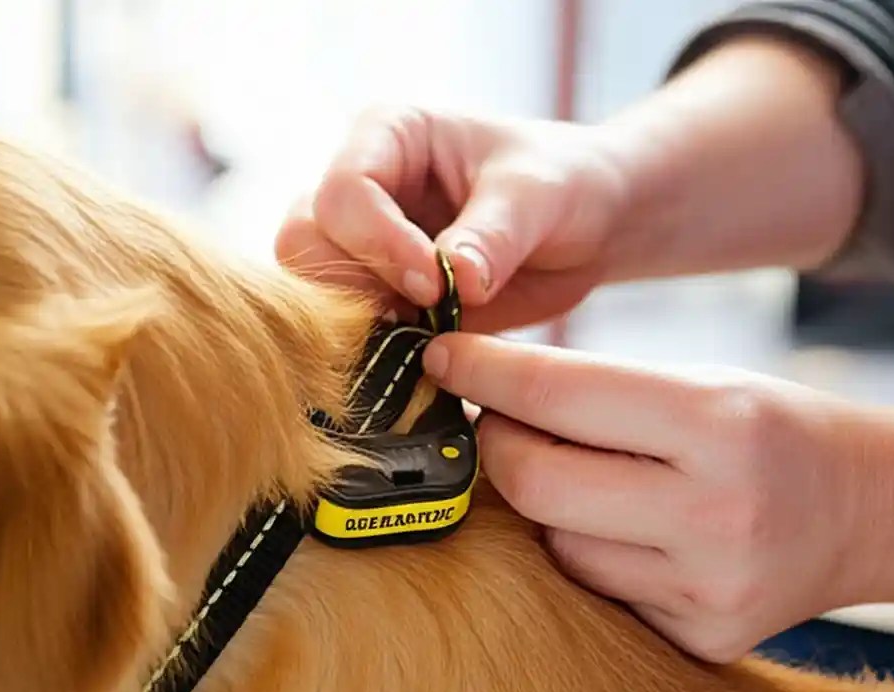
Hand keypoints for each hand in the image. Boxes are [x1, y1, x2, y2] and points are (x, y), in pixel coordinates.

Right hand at [274, 106, 638, 331]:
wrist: (588, 227)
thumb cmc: (563, 182)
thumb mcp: (537, 195)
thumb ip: (491, 234)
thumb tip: (455, 280)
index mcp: (388, 134)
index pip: (344, 190)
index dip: (378, 242)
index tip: (434, 283)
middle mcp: (360, 185)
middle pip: (305, 239)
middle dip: (353, 286)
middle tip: (417, 317)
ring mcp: (361, 242)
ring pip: (312, 288)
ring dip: (358, 322)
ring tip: (422, 336)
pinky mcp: (378, 293)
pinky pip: (347, 327)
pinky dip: (373, 348)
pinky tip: (420, 354)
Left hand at [422, 333, 880, 662]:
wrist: (867, 509)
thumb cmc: (770, 428)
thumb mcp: (697, 382)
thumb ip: (594, 391)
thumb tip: (476, 390)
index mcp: (717, 424)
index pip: (557, 394)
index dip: (482, 372)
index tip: (439, 358)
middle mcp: (714, 512)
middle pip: (533, 481)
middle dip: (495, 441)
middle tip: (498, 418)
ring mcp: (707, 588)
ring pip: (555, 542)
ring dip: (542, 502)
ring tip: (583, 471)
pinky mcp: (701, 636)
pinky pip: (594, 587)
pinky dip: (586, 549)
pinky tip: (621, 524)